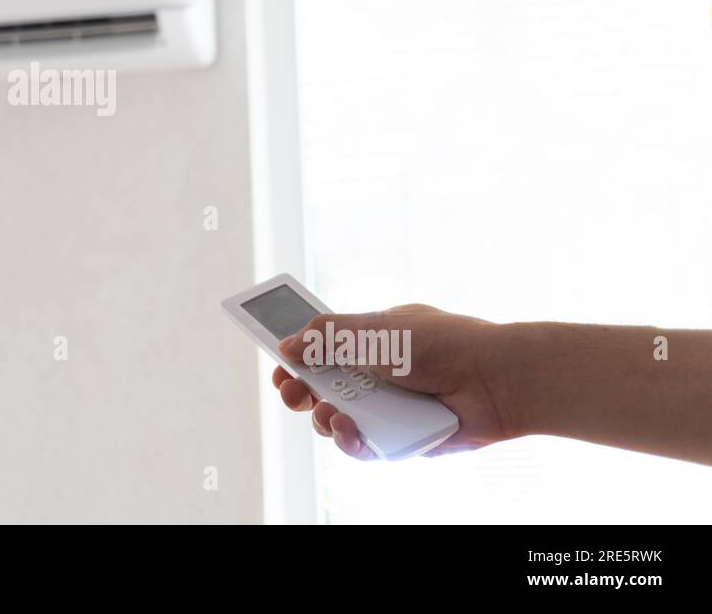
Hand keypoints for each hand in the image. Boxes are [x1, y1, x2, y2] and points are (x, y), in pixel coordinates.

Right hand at [272, 304, 517, 459]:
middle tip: (290, 392)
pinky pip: (364, 446)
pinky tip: (349, 430)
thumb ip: (327, 336)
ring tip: (329, 413)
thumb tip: (286, 345)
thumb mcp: (377, 329)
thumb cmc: (443, 345)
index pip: (324, 348)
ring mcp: (389, 408)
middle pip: (323, 387)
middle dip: (300, 390)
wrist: (498, 379)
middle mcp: (378, 374)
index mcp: (372, 340)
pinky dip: (350, 441)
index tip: (278, 364)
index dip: (298, 356)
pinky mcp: (401, 439)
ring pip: (338, 420)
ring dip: (323, 417)